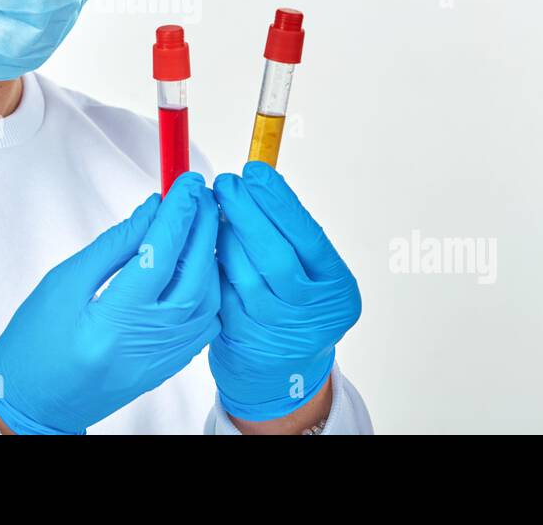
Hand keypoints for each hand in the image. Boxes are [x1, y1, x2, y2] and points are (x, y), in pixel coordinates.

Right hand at [0, 171, 220, 433]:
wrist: (30, 403)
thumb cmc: (35, 343)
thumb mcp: (64, 282)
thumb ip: (115, 245)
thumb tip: (152, 212)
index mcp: (112, 321)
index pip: (160, 255)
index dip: (178, 213)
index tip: (187, 183)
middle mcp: (144, 345)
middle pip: (193, 276)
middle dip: (202, 229)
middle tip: (201, 195)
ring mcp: (160, 361)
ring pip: (206, 302)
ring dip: (209, 259)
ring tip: (200, 225)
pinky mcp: (166, 369)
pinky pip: (203, 326)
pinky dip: (208, 292)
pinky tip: (198, 269)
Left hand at [208, 161, 360, 421]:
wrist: (282, 372)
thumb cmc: (294, 305)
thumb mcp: (310, 274)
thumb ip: (290, 235)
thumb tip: (256, 181)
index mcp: (337, 290)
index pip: (308, 237)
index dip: (279, 202)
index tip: (256, 171)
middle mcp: (311, 313)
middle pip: (275, 256)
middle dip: (246, 213)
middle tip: (226, 183)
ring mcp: (276, 330)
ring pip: (244, 274)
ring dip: (225, 236)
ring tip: (216, 209)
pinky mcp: (242, 339)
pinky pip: (221, 292)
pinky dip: (212, 264)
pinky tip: (205, 242)